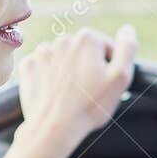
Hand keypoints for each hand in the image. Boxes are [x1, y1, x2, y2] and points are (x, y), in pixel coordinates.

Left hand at [1, 25, 136, 157]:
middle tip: (88, 91)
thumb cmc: (90, 105)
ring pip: (63, 58)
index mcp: (87, 38)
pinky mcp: (29, 66)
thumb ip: (127, 49)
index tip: (104, 84)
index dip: (109, 67)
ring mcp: (42, 52)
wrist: (53, 128)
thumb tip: (127, 29)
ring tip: (71, 93)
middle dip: (87, 66)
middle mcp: (63, 39)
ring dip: (68, 70)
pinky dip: (49, 76)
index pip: (106, 47)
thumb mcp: (120, 78)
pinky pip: (43, 67)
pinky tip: (55, 92)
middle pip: (83, 51)